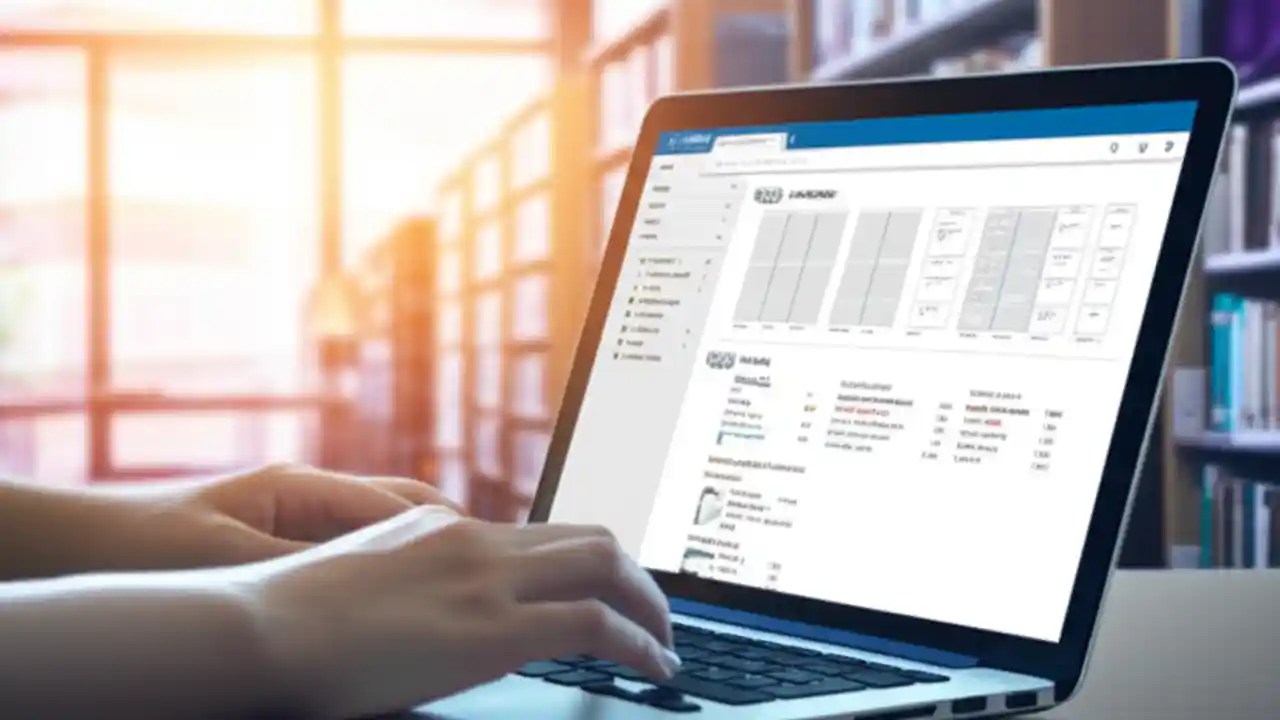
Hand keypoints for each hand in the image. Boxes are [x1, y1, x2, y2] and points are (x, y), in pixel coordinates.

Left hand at [125, 463, 465, 568]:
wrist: (91, 543)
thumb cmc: (154, 547)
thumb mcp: (232, 560)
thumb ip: (303, 569)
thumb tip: (375, 578)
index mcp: (299, 487)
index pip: (397, 503)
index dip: (448, 529)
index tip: (488, 556)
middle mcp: (308, 494)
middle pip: (404, 508)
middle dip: (451, 535)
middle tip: (493, 570)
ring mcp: (300, 516)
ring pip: (385, 529)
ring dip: (423, 552)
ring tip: (464, 587)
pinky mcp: (288, 541)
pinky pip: (355, 552)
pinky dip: (387, 569)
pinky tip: (404, 601)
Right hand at [245, 506, 679, 718]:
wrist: (260, 629)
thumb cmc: (289, 618)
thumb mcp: (361, 580)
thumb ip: (409, 583)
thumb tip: (430, 614)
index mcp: (444, 528)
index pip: (542, 533)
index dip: (588, 561)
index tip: (609, 589)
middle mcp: (476, 540)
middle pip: (588, 538)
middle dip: (635, 576)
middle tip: (654, 613)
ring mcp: (487, 579)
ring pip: (605, 568)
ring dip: (649, 605)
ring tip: (665, 642)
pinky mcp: (492, 629)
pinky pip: (595, 625)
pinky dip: (639, 642)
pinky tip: (654, 666)